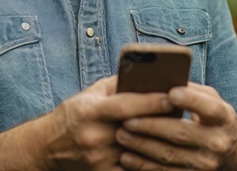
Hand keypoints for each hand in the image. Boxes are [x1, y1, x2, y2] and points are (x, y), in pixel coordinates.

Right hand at [43, 76, 175, 170]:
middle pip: (137, 131)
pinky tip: (166, 158)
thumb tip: (149, 76)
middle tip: (188, 118)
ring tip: (183, 137)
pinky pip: (132, 170)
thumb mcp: (91, 94)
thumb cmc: (74, 114)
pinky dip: (150, 164)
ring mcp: (98, 160)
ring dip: (161, 145)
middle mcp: (94, 137)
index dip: (151, 101)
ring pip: (139, 153)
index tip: (174, 96)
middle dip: (163, 124)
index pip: (125, 106)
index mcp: (90, 112)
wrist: (47, 148)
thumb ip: (118, 86)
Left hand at [113, 83, 236, 170]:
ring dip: (142, 145)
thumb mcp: (212, 102)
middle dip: (151, 125)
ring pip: (169, 154)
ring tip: (121, 135)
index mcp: (224, 118)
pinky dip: (143, 166)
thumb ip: (192, 90)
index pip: (209, 108)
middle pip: (181, 132)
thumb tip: (163, 78)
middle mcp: (217, 142)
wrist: (229, 156)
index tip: (171, 93)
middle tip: (126, 118)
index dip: (191, 100)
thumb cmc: (213, 120)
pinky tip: (126, 157)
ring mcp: (206, 163)